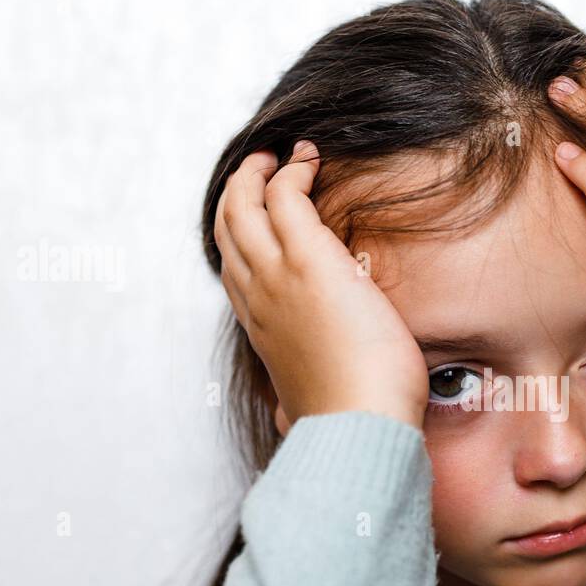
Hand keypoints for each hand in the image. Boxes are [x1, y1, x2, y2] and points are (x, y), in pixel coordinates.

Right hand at [213, 141, 428, 432]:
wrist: (357, 431)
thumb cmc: (347, 427)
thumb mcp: (301, 412)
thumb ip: (290, 406)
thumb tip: (282, 420)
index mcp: (261, 332)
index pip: (236, 271)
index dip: (242, 236)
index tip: (264, 218)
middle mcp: (258, 300)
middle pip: (228, 228)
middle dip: (240, 191)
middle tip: (265, 167)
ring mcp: (277, 278)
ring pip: (245, 206)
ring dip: (261, 171)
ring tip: (284, 154)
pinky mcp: (309, 261)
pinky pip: (285, 195)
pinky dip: (292, 170)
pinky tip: (310, 158)